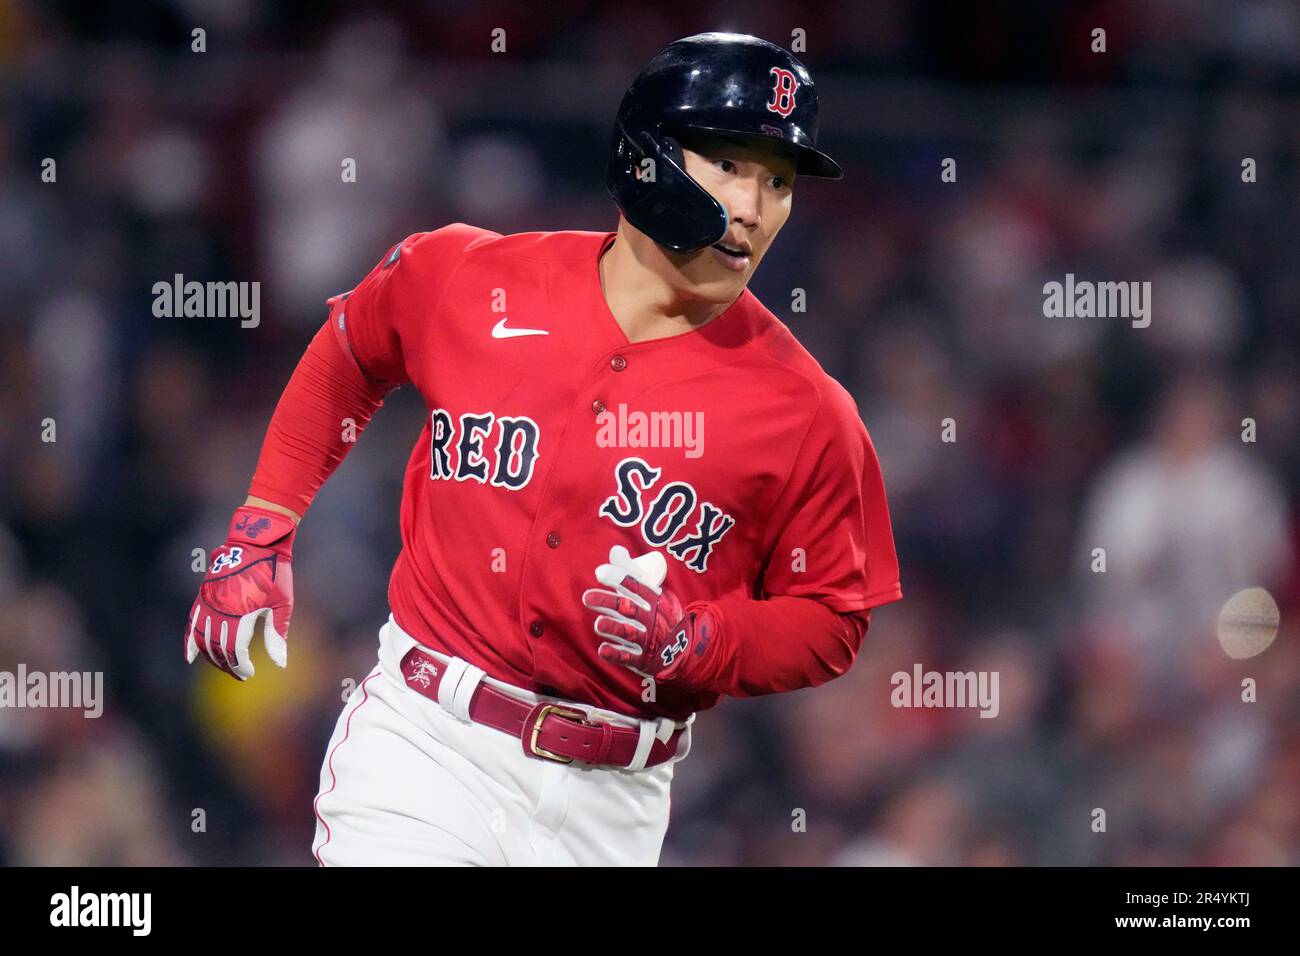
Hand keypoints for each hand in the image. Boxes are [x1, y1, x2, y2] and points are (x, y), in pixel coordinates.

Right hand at [185, 505, 295, 679]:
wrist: (257, 542)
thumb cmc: (274, 572)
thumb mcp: (282, 603)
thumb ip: (277, 633)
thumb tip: (280, 664)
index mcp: (240, 612)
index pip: (234, 650)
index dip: (240, 665)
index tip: (249, 673)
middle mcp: (219, 608)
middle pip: (217, 647)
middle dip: (227, 665)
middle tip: (240, 675)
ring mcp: (207, 602)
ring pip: (202, 639)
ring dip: (212, 657)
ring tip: (225, 667)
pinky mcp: (202, 596)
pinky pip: (192, 623)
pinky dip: (189, 641)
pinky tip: (190, 658)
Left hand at [581, 545, 712, 683]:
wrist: (683, 649)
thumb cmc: (660, 614)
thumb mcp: (653, 592)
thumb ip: (631, 573)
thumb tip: (615, 550)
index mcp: (654, 600)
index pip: (636, 586)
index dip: (618, 578)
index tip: (600, 572)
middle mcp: (651, 619)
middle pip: (629, 608)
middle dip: (609, 602)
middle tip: (587, 597)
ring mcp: (647, 640)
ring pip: (628, 633)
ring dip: (613, 627)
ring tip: (599, 623)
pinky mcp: (642, 659)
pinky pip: (628, 657)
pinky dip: (616, 654)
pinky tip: (603, 649)